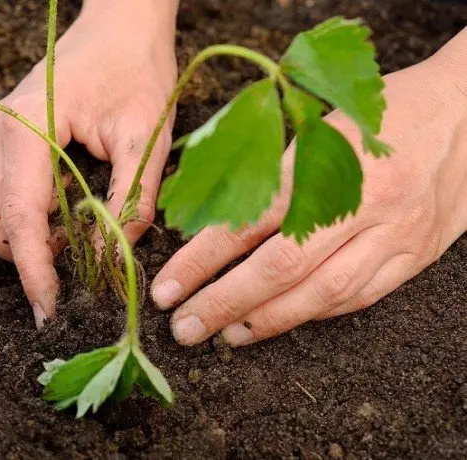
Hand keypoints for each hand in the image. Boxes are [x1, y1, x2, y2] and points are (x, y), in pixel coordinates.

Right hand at [0, 1, 177, 327]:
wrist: (121, 28)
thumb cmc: (137, 71)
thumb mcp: (146, 138)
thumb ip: (130, 201)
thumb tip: (111, 259)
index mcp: (27, 127)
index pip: (18, 217)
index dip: (33, 270)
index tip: (51, 309)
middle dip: (21, 256)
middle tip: (73, 260)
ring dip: (23, 240)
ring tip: (75, 233)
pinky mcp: (5, 143)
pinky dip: (25, 221)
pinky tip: (65, 214)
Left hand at [152, 36, 466, 345]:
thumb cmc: (380, 112)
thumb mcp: (321, 123)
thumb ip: (273, 170)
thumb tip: (214, 218)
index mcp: (329, 159)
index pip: (251, 220)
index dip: (203, 259)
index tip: (167, 287)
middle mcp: (363, 202)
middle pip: (282, 267)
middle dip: (225, 302)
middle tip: (184, 327)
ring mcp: (394, 234)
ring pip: (322, 294)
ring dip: (266, 321)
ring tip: (223, 334)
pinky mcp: (414, 255)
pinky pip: (358, 297)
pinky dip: (312, 315)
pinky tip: (278, 322)